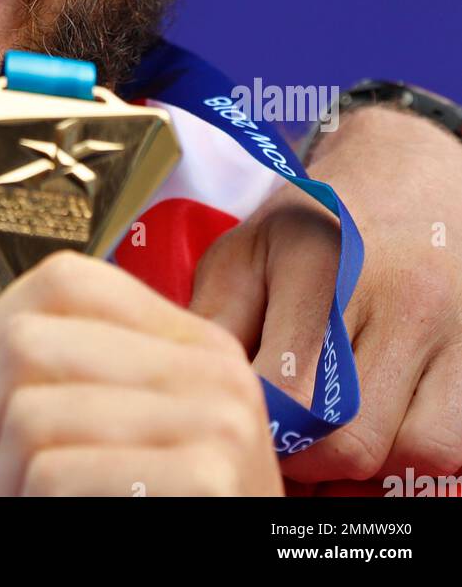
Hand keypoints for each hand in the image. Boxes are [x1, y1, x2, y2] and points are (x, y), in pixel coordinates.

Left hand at [0, 250, 282, 495]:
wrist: (255, 574)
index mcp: (196, 342)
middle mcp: (212, 369)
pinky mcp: (205, 479)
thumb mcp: (158, 424)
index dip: (3, 323)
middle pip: (30, 344)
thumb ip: (102, 372)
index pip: (69, 279)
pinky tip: (59, 520)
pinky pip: (55, 475)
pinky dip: (32, 506)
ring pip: (31, 415)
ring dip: (7, 475)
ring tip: (31, 499)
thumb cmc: (176, 506)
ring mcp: (215, 423)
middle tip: (5, 467)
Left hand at [190, 106, 461, 484]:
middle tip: (285, 438)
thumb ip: (215, 323)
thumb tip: (202, 397)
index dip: (261, 431)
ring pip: (401, 454)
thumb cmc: (314, 226)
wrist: (407, 178)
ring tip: (331, 426)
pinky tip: (379, 420)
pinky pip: (446, 447)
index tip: (247, 426)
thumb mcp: (246, 251)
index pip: (287, 394)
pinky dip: (408, 455)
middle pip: (346, 439)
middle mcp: (397, 294)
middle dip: (305, 457)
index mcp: (321, 262)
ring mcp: (449, 327)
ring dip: (359, 462)